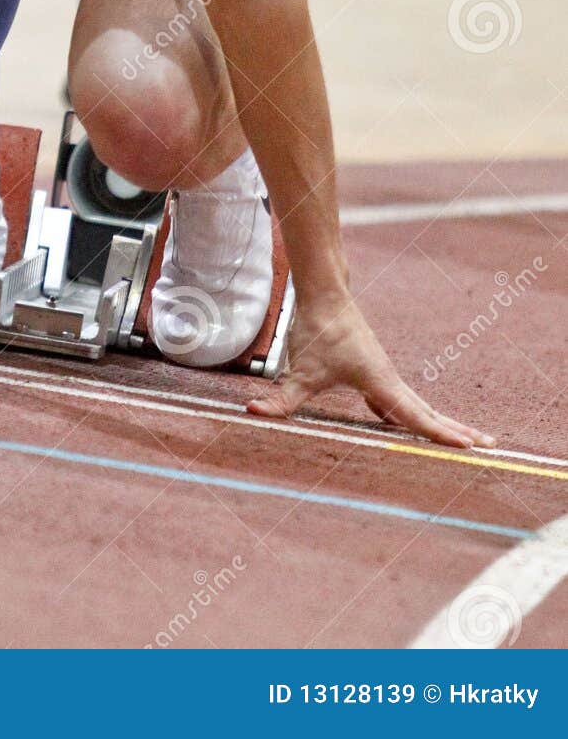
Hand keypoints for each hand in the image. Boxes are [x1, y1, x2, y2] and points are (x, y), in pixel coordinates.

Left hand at [248, 294, 494, 447]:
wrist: (324, 295)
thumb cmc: (317, 330)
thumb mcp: (299, 370)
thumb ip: (280, 399)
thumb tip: (254, 414)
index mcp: (380, 382)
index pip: (415, 416)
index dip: (441, 434)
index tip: (469, 447)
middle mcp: (388, 379)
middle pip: (427, 411)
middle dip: (456, 430)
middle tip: (488, 445)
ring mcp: (383, 374)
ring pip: (416, 404)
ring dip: (439, 421)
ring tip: (464, 438)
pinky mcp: (372, 371)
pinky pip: (397, 399)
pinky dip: (409, 413)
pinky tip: (400, 425)